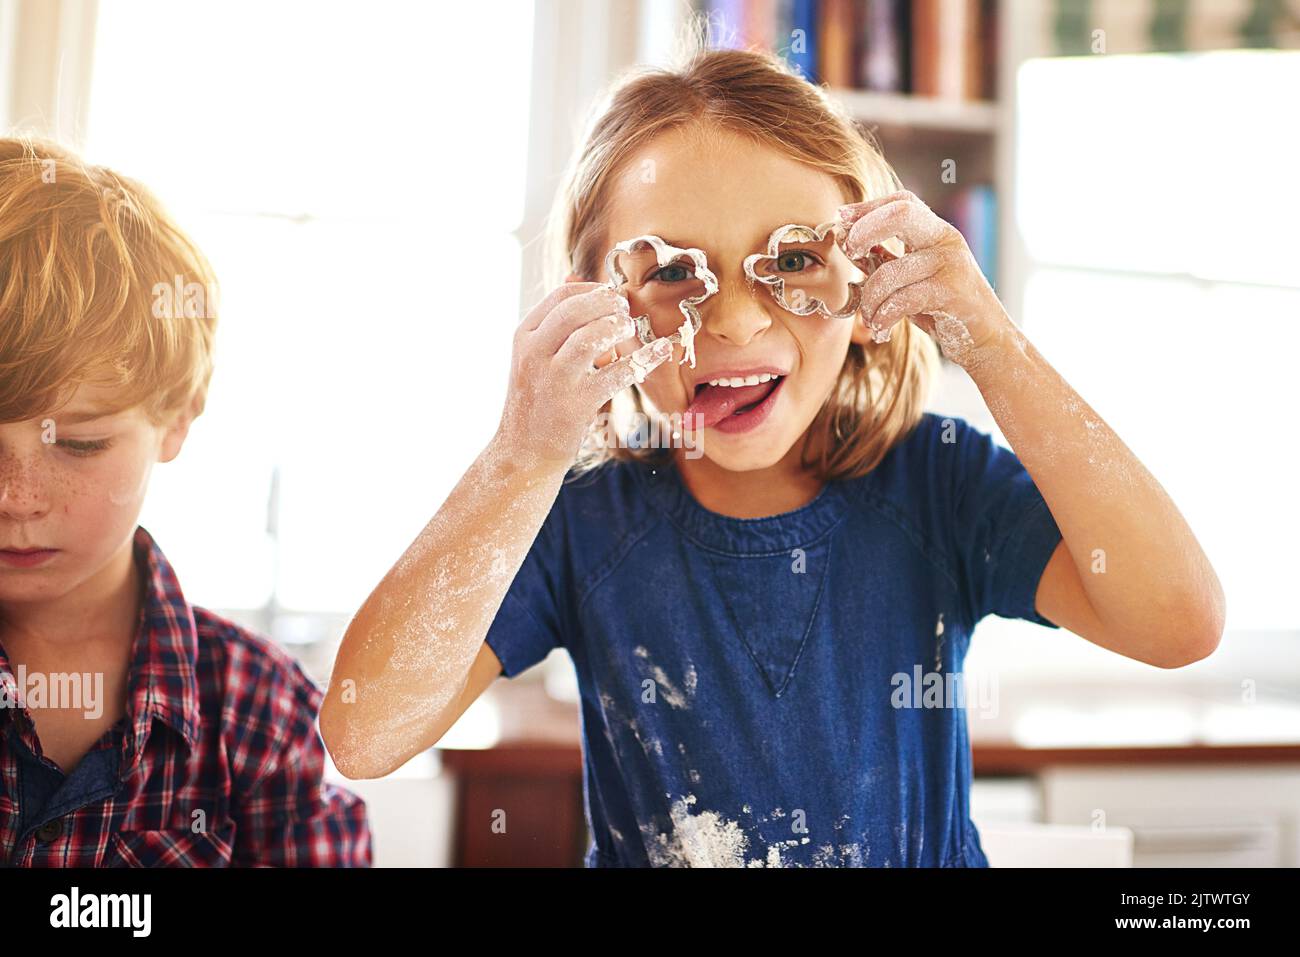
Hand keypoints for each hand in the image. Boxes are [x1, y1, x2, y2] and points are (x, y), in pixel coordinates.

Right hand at [496, 279, 672, 469]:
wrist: (524, 451)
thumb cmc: (538, 398)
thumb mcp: (535, 355)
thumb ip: (556, 319)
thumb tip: (578, 275)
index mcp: (524, 336)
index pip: (561, 296)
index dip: (593, 291)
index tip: (611, 296)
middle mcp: (534, 354)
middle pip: (576, 310)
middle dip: (608, 304)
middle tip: (625, 310)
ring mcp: (554, 379)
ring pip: (591, 336)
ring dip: (618, 328)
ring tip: (629, 330)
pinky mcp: (576, 404)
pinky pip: (616, 374)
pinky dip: (643, 359)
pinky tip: (659, 351)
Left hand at [838, 190, 1012, 370]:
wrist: (985, 338)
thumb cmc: (942, 308)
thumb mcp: (908, 279)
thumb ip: (881, 259)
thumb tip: (845, 240)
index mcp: (935, 232)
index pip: (901, 201)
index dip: (868, 206)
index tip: (840, 217)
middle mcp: (945, 240)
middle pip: (900, 214)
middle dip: (865, 230)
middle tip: (849, 251)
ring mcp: (950, 264)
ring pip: (890, 271)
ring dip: (870, 300)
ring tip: (869, 319)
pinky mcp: (951, 292)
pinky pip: (901, 300)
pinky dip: (883, 317)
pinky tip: (881, 329)